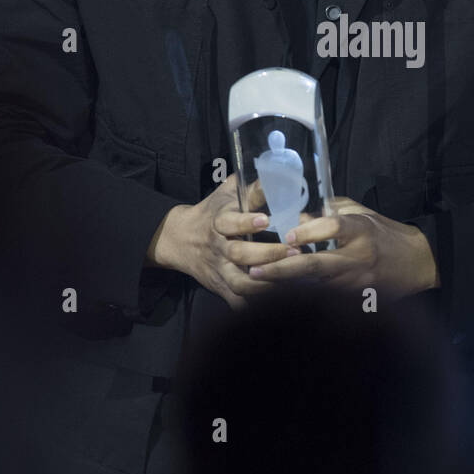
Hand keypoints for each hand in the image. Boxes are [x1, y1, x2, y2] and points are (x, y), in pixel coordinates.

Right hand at [145, 173, 300, 309]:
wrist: (179, 240)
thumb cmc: (211, 212)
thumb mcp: (226, 194)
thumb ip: (250, 185)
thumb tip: (279, 169)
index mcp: (218, 222)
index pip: (229, 222)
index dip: (246, 222)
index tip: (266, 220)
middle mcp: (218, 248)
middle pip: (238, 254)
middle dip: (267, 254)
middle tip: (295, 250)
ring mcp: (220, 271)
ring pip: (241, 283)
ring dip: (267, 282)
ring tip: (294, 277)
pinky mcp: (222, 289)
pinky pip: (239, 302)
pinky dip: (258, 304)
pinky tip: (281, 298)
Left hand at [244, 196, 439, 300]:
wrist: (418, 263)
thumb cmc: (387, 234)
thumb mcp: (363, 213)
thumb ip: (331, 212)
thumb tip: (299, 219)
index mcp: (361, 230)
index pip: (332, 228)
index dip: (308, 232)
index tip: (286, 235)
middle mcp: (358, 257)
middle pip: (315, 264)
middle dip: (282, 268)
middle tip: (255, 270)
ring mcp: (356, 282)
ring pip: (315, 285)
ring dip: (286, 286)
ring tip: (259, 284)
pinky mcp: (356, 298)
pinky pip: (325, 296)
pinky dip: (303, 296)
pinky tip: (280, 297)